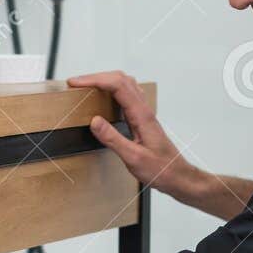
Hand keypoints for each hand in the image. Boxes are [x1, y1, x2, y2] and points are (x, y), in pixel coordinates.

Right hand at [68, 71, 197, 195]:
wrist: (177, 175)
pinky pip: (127, 95)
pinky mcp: (142, 119)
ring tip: (86, 87)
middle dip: (96, 77)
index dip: (95, 80)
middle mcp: (144, 110)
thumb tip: (94, 121)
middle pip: (120, 79)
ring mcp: (144, 113)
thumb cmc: (160, 169)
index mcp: (142, 116)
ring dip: (104, 80)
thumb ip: (113, 139)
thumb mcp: (133, 158)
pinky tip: (104, 98)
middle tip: (76, 83)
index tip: (76, 83)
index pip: (117, 86)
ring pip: (125, 84)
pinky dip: (112, 90)